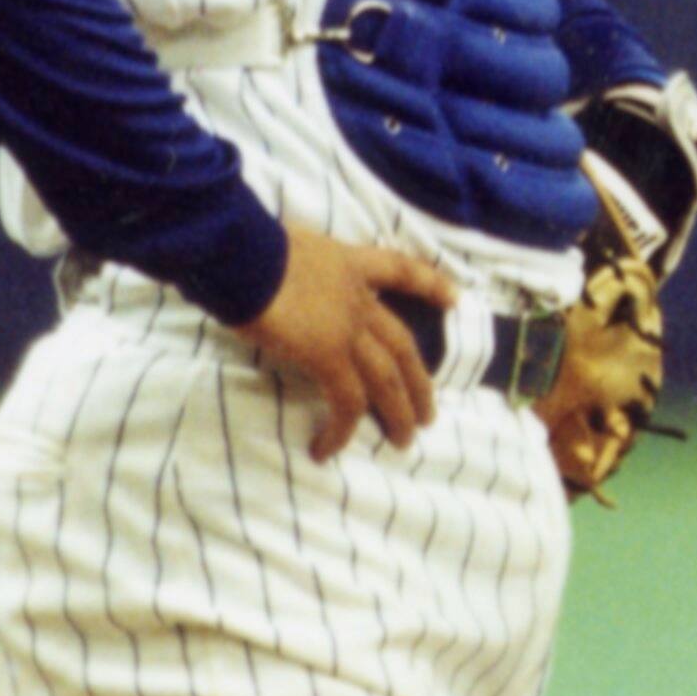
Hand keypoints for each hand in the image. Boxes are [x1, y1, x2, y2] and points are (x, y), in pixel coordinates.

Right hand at [229, 223, 455, 461]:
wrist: (242, 254)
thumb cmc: (250, 246)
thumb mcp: (286, 247)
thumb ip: (295, 267)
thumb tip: (274, 278)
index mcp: (349, 264)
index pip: (400, 270)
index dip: (429, 284)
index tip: (454, 298)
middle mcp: (358, 298)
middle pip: (401, 343)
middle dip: (419, 380)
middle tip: (428, 412)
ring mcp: (348, 328)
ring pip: (388, 378)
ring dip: (399, 412)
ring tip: (404, 440)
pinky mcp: (328, 355)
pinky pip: (346, 401)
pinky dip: (341, 429)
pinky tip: (327, 449)